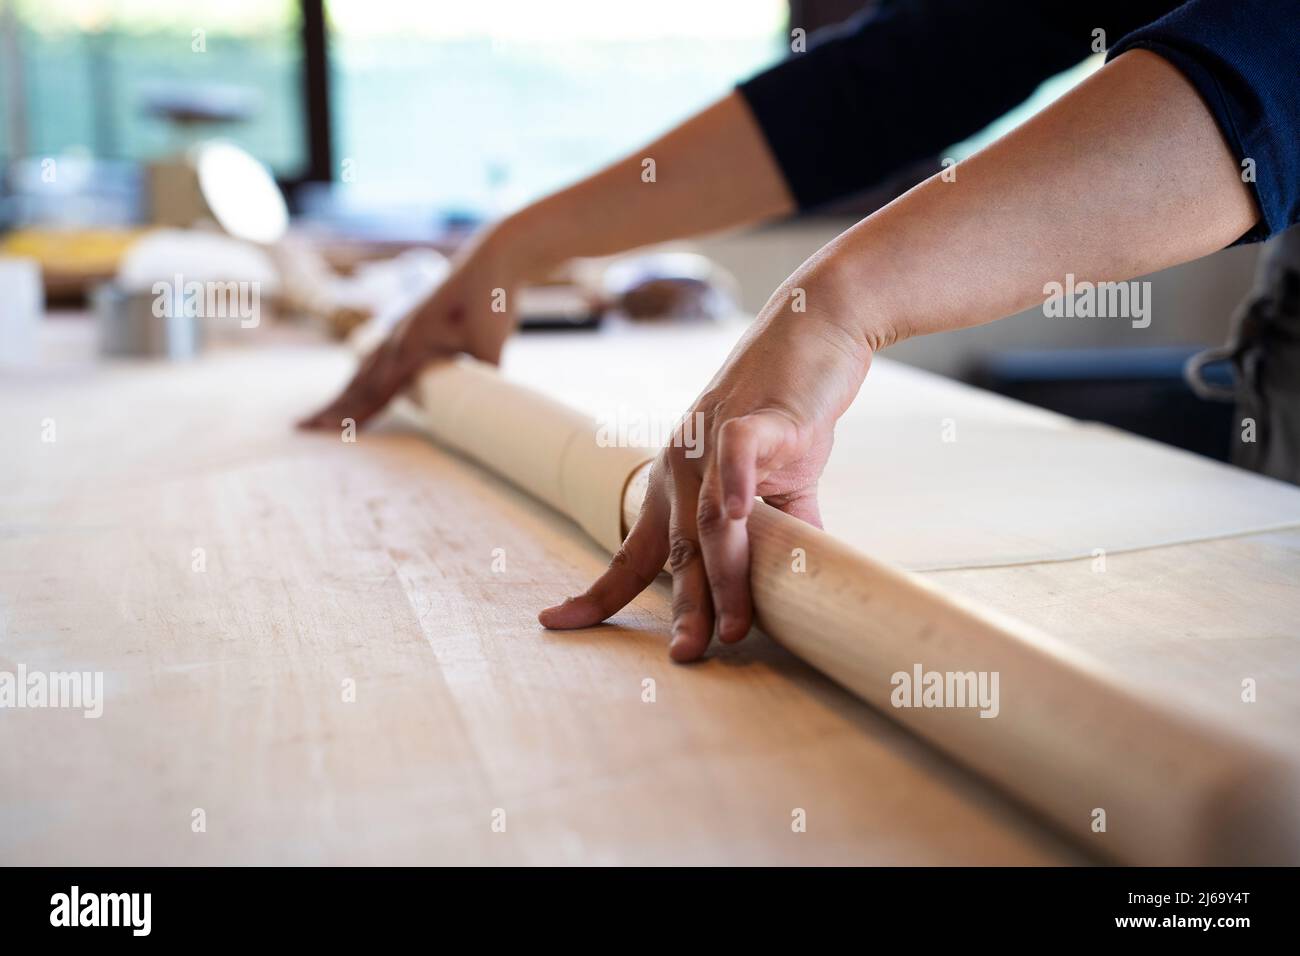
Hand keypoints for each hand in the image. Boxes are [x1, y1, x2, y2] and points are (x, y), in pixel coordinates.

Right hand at [299, 222, 524, 429]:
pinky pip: (378, 357)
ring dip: (344, 394)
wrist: (493, 261)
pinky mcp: (411, 325)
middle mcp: (399, 338)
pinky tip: (358, 383)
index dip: (351, 414)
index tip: (322, 430)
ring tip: (322, 415)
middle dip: (332, 408)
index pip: (375, 391)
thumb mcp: (490, 348)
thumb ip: (481, 383)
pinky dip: (364, 376)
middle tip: (302, 428)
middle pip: (359, 383)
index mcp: (412, 346)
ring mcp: (402, 330)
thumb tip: (485, 414)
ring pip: (365, 369)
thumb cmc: (491, 302)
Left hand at [539, 278, 874, 660]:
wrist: (816, 328)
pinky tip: (737, 521)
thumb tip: (801, 582)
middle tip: (685, 658)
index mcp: (677, 484)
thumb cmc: (790, 407)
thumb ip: (782, 530)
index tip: (558, 623)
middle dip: (679, 609)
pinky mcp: (754, 418)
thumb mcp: (782, 480)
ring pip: (710, 520)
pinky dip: (737, 487)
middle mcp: (682, 465)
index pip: (633, 552)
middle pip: (673, 550)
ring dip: (722, 576)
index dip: (599, 592)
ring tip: (733, 628)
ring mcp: (711, 440)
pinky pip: (737, 457)